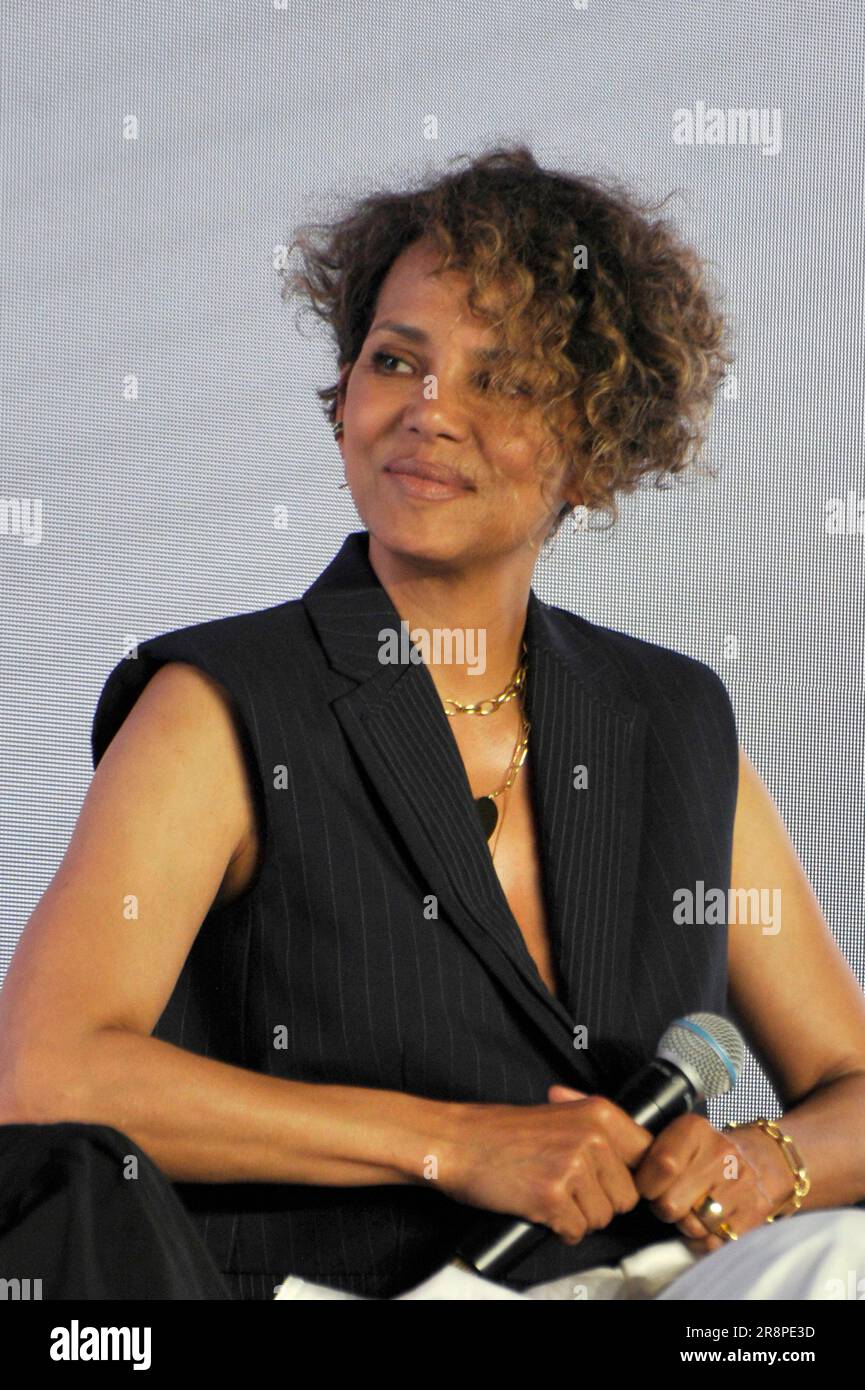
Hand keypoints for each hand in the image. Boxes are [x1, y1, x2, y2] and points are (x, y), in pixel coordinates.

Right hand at [440, 1088, 652, 1243]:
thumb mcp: (561, 1113)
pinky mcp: (552, 1196)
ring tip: (549, 1191)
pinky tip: (539, 1206)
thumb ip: (600, 1130)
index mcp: (600, 1114)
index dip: (634, 1178)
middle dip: (600, 1201)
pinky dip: (559, 1227)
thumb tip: (641, 1155)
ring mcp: (573, 1167)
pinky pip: (577, 1232)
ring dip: (578, 1215)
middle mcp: (593, 1138)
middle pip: (628, 1196)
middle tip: (567, 1186)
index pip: (649, 1157)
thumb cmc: (504, 1132)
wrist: (459, 1141)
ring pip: (603, 1218)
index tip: (617, 1184)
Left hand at [548, 1086, 791, 1253]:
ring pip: (690, 1223)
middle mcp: (720, 1154)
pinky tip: (709, 1217)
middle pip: (669, 1201)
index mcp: (694, 1129)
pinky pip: (713, 1240)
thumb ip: (602, 1113)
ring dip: (684, 1222)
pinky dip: (705, 1236)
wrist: (761, 1164)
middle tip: (667, 1195)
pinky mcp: (751, 1217)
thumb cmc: (695, 1150)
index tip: (647, 1179)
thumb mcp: (657, 1128)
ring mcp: (739, 1186)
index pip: (660, 1164)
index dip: (646, 1181)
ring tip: (688, 1204)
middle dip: (662, 1205)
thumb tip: (555, 1093)